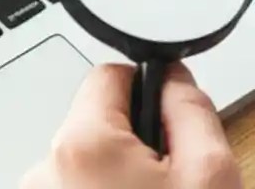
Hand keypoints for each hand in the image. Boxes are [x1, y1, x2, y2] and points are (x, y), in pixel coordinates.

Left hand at [21, 63, 242, 188]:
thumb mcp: (210, 174)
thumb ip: (192, 109)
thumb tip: (174, 77)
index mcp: (84, 145)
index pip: (109, 75)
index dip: (148, 91)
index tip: (169, 122)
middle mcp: (44, 171)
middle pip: (97, 122)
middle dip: (134, 141)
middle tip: (168, 181)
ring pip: (86, 161)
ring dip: (115, 175)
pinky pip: (74, 187)